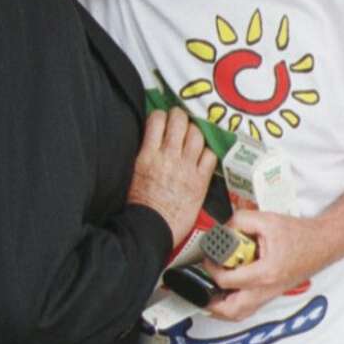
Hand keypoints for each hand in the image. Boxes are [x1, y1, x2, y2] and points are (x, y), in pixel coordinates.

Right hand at [128, 110, 216, 248]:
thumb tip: (149, 141)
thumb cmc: (139, 205)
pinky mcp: (200, 181)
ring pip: (197, 135)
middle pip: (179, 122)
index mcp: (148, 155)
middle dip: (180, 116)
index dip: (161, 115)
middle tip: (180, 119)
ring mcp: (187, 168)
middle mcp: (168, 157)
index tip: (162, 119)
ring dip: (195, 131)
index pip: (156, 120)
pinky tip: (203, 155)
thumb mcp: (133, 173)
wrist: (151, 227)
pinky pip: (210, 156)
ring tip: (192, 134)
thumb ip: (143, 154)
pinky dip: (208, 152)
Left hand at [203, 209, 337, 321]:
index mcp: (265, 273)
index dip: (211, 268)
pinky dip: (233, 304)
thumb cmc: (299, 234)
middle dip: (211, 303)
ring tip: (209, 294)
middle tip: (200, 289)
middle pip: (231, 310)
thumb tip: (222, 230)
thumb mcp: (267, 220)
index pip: (227, 280)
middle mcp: (267, 289)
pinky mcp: (271, 294)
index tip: (209, 256)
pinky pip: (248, 307)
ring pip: (239, 314)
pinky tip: (226, 291)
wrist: (323, 243)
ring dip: (221, 308)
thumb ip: (240, 221)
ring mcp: (270, 295)